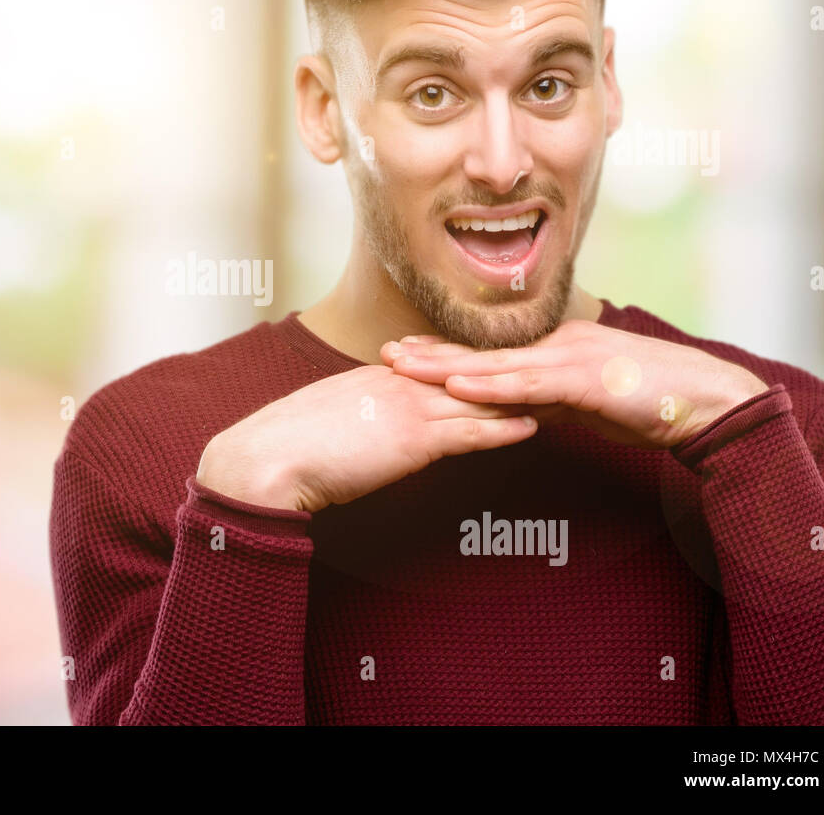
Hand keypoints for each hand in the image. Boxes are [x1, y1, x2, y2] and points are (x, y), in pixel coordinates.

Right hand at [196, 365, 538, 512]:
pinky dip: (502, 429)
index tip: (501, 364)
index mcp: (375, 377)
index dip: (471, 366)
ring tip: (555, 395)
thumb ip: (353, 416)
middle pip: (464, 374)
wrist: (268, 459)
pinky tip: (532, 427)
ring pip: (475, 400)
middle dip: (506, 372)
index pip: (435, 366)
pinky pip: (468, 433)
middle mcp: (396, 384)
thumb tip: (364, 428)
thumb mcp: (325, 419)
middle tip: (545, 367)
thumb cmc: (285, 446)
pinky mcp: (412, 441)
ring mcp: (406, 409)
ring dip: (517, 398)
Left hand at [383, 319, 770, 449]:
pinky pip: (530, 385)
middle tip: (384, 353)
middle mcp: (557, 346)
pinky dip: (492, 387)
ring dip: (447, 367)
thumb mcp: (587, 404)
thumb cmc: (651, 403)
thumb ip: (549, 402)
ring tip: (405, 367)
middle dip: (431, 354)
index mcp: (556, 349)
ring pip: (496, 365)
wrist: (707, 401)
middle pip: (482, 353)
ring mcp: (570, 358)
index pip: (490, 353)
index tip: (404, 353)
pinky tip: (459, 388)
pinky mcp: (585, 380)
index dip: (445, 353)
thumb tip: (514, 413)